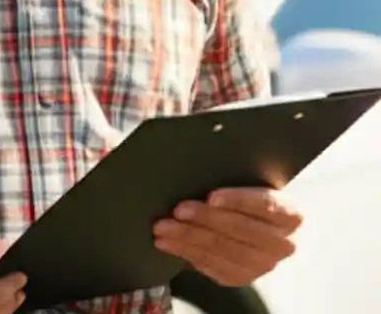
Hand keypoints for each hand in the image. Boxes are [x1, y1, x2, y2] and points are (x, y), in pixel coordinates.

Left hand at [153, 187, 303, 286]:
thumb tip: (197, 174)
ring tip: (162, 227)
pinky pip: (210, 265)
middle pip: (241, 229)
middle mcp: (283, 244)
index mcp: (290, 215)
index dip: (239, 201)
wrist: (256, 228)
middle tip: (177, 210)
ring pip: (222, 250)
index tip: (211, 196)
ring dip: (188, 237)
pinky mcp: (242, 278)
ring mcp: (264, 265)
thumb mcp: (249, 185)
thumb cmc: (246, 200)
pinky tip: (166, 242)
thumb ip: (234, 180)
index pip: (266, 205)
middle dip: (205, 219)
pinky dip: (185, 252)